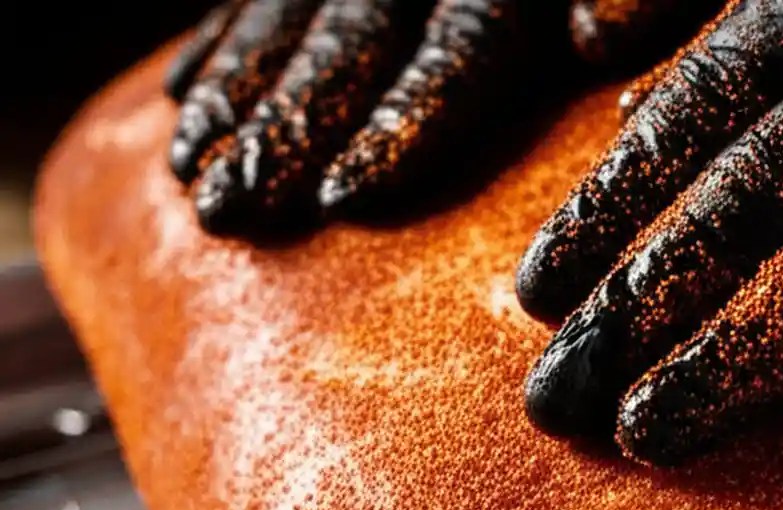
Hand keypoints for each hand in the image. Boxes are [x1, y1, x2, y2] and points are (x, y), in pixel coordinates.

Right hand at [163, 0, 722, 232]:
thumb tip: (594, 39)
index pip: (456, 44)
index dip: (402, 121)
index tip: (345, 196)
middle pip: (351, 42)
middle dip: (290, 129)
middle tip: (238, 210)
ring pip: (287, 19)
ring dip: (237, 101)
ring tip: (196, 179)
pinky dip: (217, 46)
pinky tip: (181, 100)